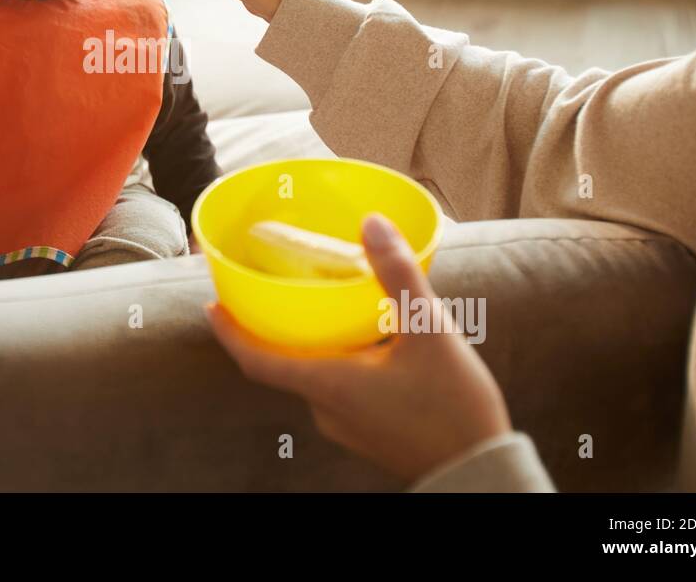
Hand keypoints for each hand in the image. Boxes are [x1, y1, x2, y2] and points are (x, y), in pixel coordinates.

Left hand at [204, 212, 511, 483]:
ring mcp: (345, 427)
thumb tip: (372, 224)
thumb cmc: (454, 406)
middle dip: (275, 329)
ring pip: (314, 377)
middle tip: (275, 293)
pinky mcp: (368, 433)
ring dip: (312, 345)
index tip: (212, 307)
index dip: (230, 333)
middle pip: (284, 364)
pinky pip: (338, 391)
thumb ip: (398, 274)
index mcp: (327, 385)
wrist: (482, 471)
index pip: (256, 360)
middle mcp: (326, 409)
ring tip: (324, 308)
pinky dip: (337, 362)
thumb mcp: (429, 329)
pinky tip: (365, 342)